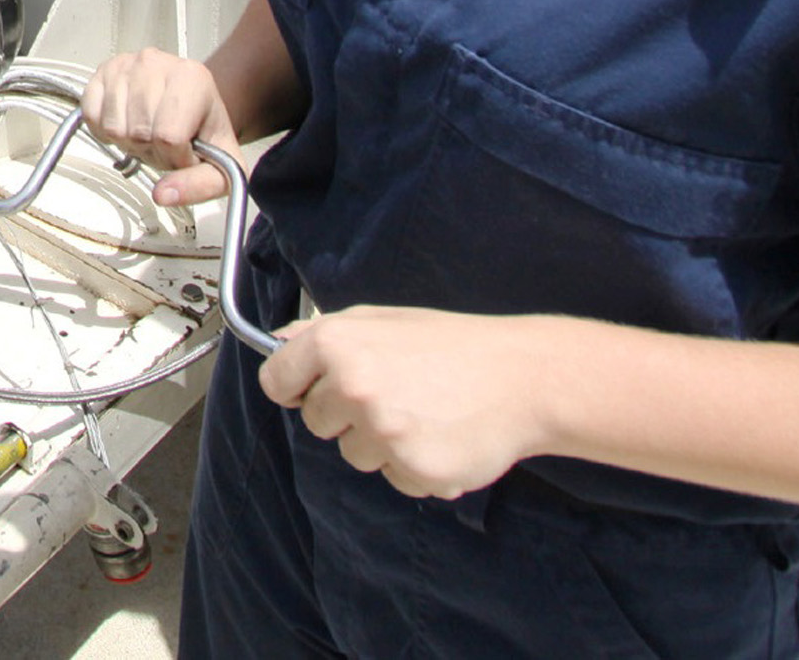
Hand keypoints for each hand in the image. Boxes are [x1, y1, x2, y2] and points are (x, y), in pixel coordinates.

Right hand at [81, 47, 242, 205]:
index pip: (169, 136)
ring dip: (129, 143)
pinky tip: (127, 123)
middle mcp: (155, 62)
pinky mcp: (103, 71)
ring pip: (115, 128)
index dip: (176, 158)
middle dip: (152, 152)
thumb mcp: (221, 161)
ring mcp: (126, 64)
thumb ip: (200, 185)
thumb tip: (163, 195)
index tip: (186, 152)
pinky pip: (91, 116)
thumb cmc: (203, 129)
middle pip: (140, 133)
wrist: (190, 100)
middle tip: (165, 143)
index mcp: (192, 77)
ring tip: (148, 132)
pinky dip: (106, 131)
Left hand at [259, 306, 548, 499]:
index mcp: (338, 342)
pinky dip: (414, 465)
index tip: (312, 389)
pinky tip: (442, 436)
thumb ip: (322, 333)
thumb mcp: (382, 320)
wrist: (522, 377)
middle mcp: (352, 386)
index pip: (276, 381)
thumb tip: (277, 341)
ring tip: (424, 411)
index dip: (295, 387)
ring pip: (354, 454)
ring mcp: (382, 431)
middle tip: (396, 390)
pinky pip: (394, 479)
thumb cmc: (451, 345)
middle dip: (347, 413)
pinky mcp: (412, 469)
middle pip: (316, 422)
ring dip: (382, 442)